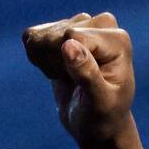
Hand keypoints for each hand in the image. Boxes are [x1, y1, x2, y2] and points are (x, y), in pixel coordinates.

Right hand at [22, 12, 134, 144]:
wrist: (96, 123)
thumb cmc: (104, 116)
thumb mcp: (100, 102)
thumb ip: (88, 74)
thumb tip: (68, 45)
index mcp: (117, 40)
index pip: (73, 37)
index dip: (68, 63)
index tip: (85, 83)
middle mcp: (102, 25)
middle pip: (54, 35)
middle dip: (57, 64)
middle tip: (77, 83)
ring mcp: (80, 25)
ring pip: (40, 36)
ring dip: (48, 63)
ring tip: (70, 78)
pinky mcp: (60, 30)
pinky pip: (30, 37)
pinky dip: (38, 59)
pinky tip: (59, 71)